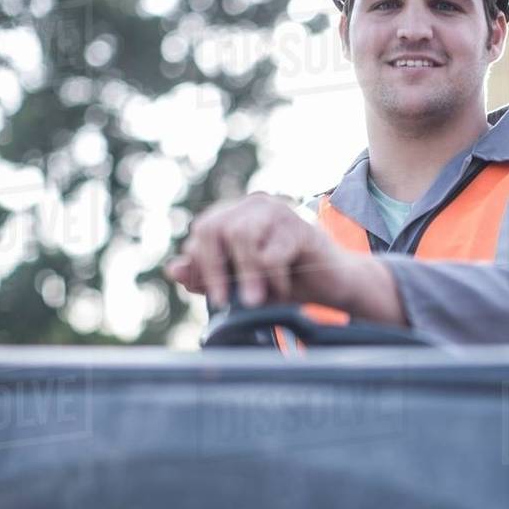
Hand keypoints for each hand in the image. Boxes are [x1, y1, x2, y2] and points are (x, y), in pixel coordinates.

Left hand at [165, 192, 407, 323]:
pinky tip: (283, 291)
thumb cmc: (288, 282)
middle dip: (216, 269)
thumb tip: (173, 269)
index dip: (202, 265)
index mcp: (238, 214)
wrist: (335, 285)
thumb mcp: (242, 284)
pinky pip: (272, 253)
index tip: (214, 298)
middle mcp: (256, 205)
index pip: (204, 231)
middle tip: (225, 302)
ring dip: (246, 275)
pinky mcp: (301, 227)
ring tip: (256, 301)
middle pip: (216, 228)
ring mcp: (279, 211)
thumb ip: (208, 276)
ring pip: (242, 236)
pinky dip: (273, 279)